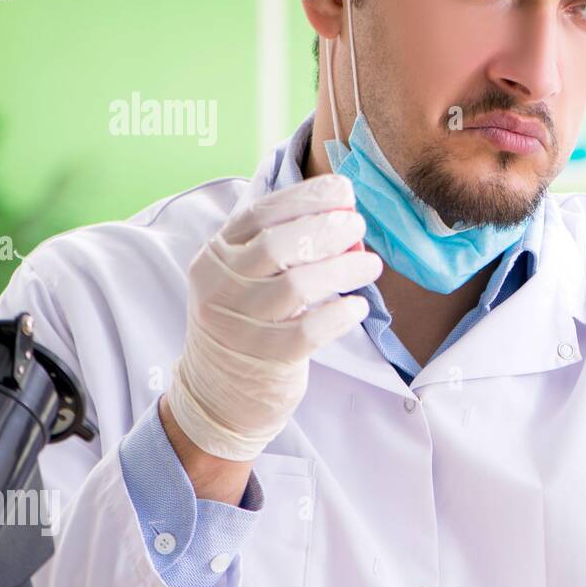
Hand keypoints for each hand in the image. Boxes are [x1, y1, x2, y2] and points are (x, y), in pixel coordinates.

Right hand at [165, 174, 382, 460]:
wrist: (218, 395)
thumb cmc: (247, 325)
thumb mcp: (245, 278)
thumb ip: (279, 244)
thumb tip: (341, 208)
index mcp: (215, 256)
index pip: (260, 215)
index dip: (306, 198)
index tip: (343, 192)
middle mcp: (218, 286)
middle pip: (277, 245)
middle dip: (326, 229)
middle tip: (358, 226)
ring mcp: (237, 324)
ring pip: (297, 285)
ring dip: (343, 269)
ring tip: (370, 264)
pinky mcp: (262, 358)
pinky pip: (308, 331)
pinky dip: (339, 314)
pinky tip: (357, 307)